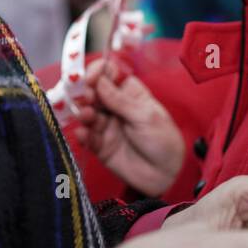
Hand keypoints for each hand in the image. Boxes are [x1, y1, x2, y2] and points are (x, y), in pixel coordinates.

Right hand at [73, 58, 183, 196]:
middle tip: (86, 98)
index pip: (108, 74)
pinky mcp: (99, 145)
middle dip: (85, 93)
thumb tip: (98, 81)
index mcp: (129, 92)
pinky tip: (83, 134)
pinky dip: (82, 134)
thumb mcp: (146, 117)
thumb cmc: (163, 140)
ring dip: (83, 113)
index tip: (89, 78)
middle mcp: (114, 106)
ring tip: (87, 116)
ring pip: (86, 113)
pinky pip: (86, 137)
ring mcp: (105, 125)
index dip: (97, 73)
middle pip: (92, 92)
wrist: (166, 175)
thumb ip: (120, 101)